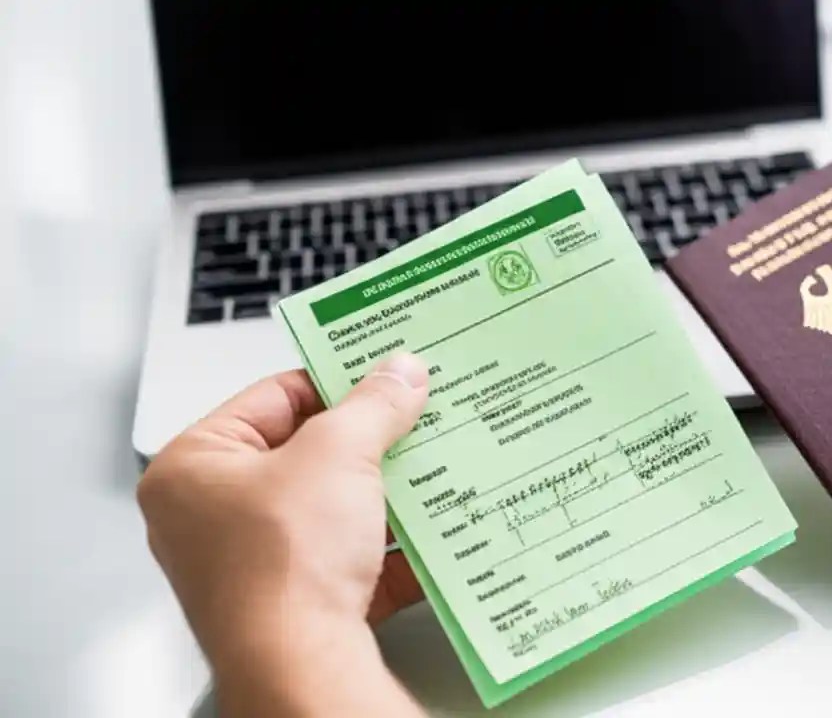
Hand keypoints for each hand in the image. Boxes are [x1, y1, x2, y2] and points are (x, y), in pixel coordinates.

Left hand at [137, 353, 430, 716]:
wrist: (299, 665)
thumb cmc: (281, 566)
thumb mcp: (338, 454)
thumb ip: (373, 405)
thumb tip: (398, 374)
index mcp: (192, 468)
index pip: (273, 398)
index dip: (336, 382)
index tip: (383, 376)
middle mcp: (210, 517)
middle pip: (306, 455)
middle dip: (367, 442)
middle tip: (411, 418)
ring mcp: (252, 564)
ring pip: (333, 509)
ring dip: (384, 492)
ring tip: (428, 468)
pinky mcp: (295, 603)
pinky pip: (348, 558)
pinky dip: (389, 545)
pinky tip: (430, 530)